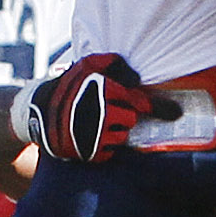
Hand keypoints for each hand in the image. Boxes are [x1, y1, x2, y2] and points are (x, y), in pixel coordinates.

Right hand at [13, 53, 177, 160]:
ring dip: (115, 132)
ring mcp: (95, 134)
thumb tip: (136, 77)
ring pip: (122, 137)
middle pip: (131, 120)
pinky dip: (106, 148)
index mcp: (104, 90)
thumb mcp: (87, 64)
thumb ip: (113, 63)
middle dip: (125, 116)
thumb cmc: (68, 86)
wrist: (38, 111)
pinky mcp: (89, 152)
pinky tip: (93, 138)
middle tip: (109, 112)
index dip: (160, 107)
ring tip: (98, 124)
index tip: (177, 113)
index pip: (140, 101)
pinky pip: (110, 153)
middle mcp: (101, 112)